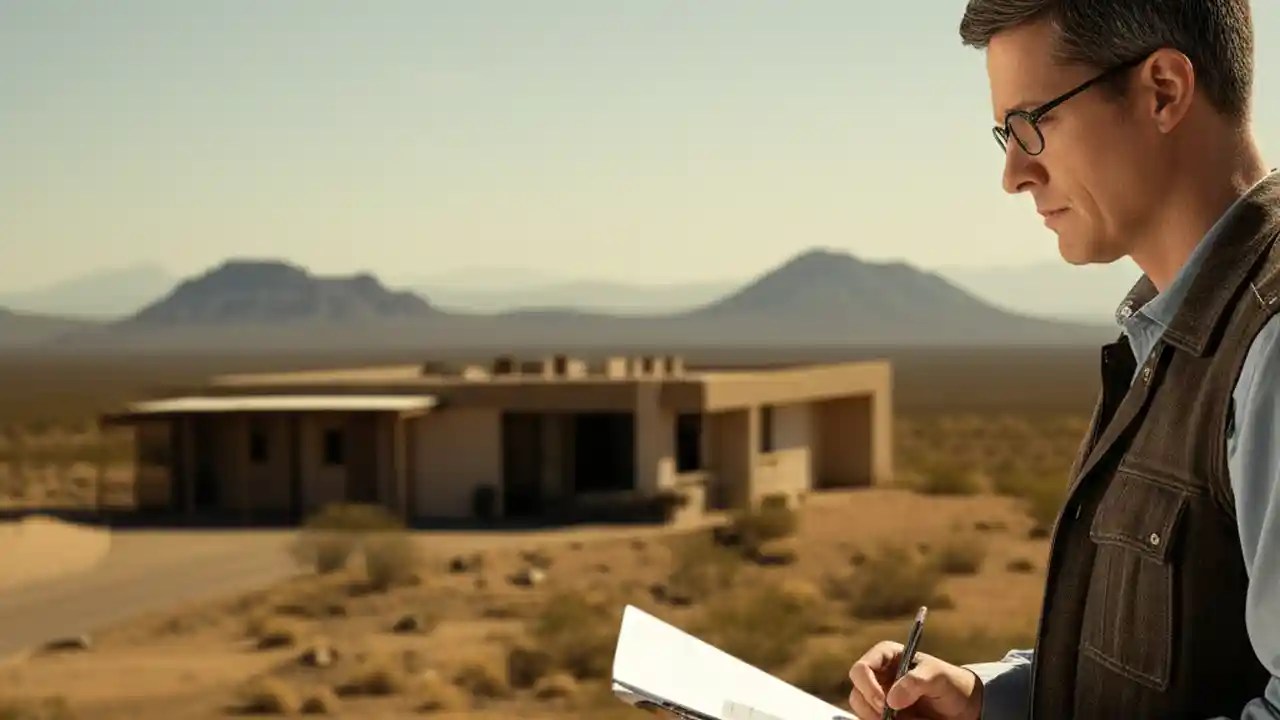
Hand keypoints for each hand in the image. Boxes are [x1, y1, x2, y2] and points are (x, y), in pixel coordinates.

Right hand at [847, 641, 983, 719]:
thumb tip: (891, 699)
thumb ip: (916, 681)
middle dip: (872, 709)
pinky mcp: (883, 715)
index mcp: (884, 657)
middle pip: (857, 695)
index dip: (867, 686)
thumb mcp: (938, 676)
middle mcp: (876, 677)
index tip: (883, 702)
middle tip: (892, 717)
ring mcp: (878, 698)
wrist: (961, 707)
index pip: (860, 669)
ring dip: (880, 719)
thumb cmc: (950, 683)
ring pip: (863, 712)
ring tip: (908, 719)